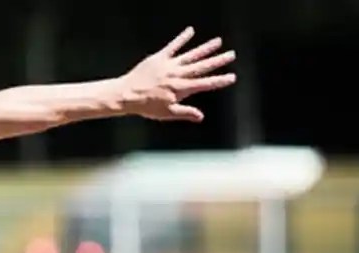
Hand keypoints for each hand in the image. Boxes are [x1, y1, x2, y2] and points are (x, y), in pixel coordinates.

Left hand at [120, 27, 235, 121]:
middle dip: (218, 61)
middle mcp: (178, 75)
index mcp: (181, 89)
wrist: (127, 94)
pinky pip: (173, 46)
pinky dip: (182, 38)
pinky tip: (191, 30)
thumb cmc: (146, 107)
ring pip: (191, 55)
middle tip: (231, 54)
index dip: (219, 81)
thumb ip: (185, 113)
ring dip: (205, 48)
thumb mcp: (167, 113)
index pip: (205, 84)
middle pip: (202, 67)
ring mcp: (169, 65)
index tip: (232, 77)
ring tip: (218, 42)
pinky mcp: (159, 58)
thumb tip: (201, 117)